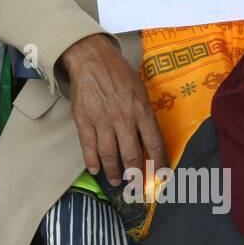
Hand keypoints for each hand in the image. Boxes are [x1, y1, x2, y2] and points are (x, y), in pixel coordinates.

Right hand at [59, 34, 167, 184]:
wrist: (91, 59)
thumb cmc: (119, 73)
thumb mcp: (140, 90)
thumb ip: (145, 114)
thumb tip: (149, 139)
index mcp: (141, 110)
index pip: (154, 144)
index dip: (158, 164)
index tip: (160, 176)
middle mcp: (123, 118)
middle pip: (131, 154)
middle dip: (135, 174)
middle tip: (136, 185)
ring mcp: (102, 120)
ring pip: (109, 154)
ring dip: (114, 172)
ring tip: (116, 181)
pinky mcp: (83, 120)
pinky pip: (88, 146)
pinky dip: (91, 161)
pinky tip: (95, 170)